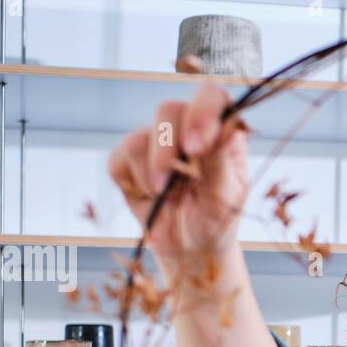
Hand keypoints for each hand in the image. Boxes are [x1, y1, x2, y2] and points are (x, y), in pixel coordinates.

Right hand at [108, 81, 249, 268]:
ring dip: (151, 174)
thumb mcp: (226, 196)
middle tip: (171, 185)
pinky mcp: (127, 159)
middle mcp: (186, 127)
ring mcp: (155, 141)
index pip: (211, 97)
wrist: (190, 249)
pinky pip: (120, 159)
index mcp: (218, 130)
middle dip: (167, 150)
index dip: (202, 112)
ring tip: (166, 198)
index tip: (196, 147)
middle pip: (167, 110)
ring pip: (140, 137)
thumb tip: (226, 126)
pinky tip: (149, 198)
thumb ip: (222, 159)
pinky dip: (134, 183)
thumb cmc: (216, 219)